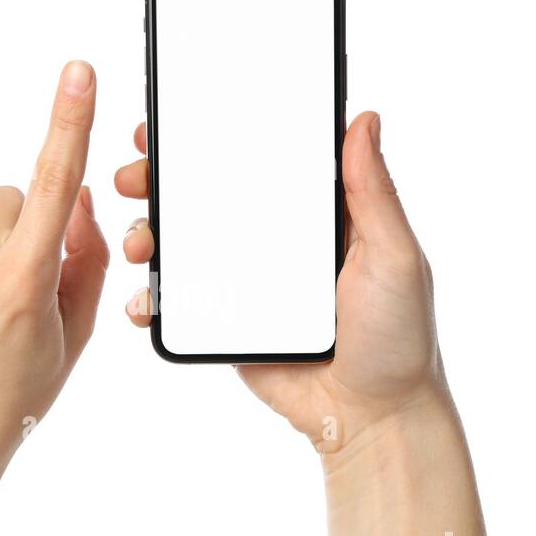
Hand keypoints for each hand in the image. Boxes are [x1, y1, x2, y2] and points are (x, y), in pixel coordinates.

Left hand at [0, 60, 108, 498]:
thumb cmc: (12, 398)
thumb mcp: (71, 337)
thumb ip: (83, 261)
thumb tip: (77, 199)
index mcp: (22, 282)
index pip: (53, 185)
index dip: (70, 123)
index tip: (78, 72)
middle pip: (7, 196)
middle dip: (21, 227)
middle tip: (16, 288)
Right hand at [117, 111, 441, 454]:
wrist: (374, 419)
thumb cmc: (399, 337)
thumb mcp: (395, 256)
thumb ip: (373, 192)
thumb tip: (365, 118)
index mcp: (316, 213)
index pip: (260, 159)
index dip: (217, 135)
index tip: (177, 116)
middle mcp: (275, 241)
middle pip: (207, 195)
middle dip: (162, 180)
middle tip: (135, 174)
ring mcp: (245, 283)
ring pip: (184, 245)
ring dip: (147, 234)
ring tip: (138, 242)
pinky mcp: (226, 324)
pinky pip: (180, 303)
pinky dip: (152, 297)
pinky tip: (142, 298)